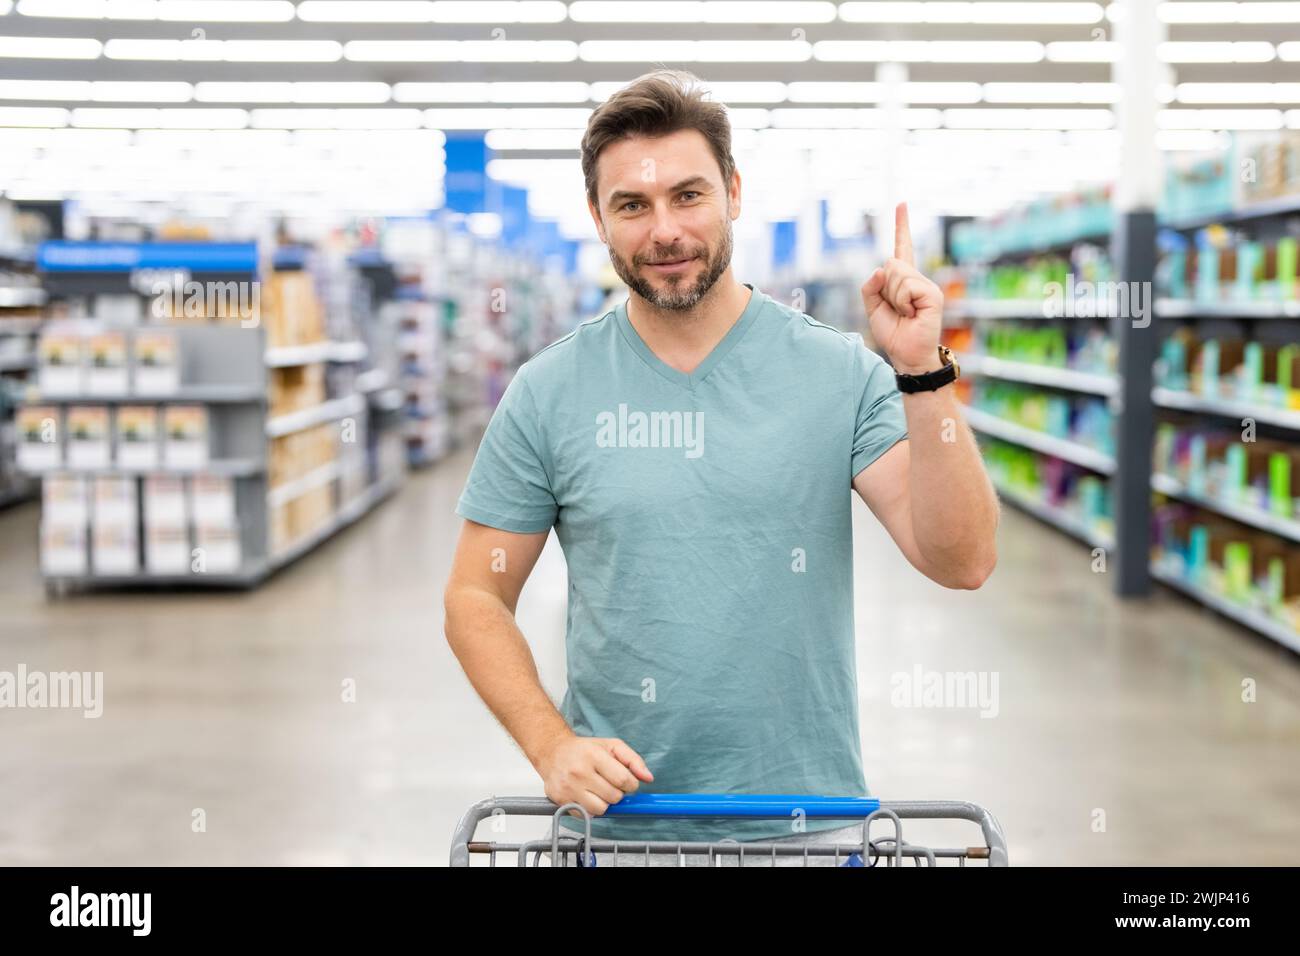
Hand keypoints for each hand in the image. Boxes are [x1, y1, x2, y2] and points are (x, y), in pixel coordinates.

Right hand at [534, 734, 653, 819]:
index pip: (623, 779)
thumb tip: (648, 778)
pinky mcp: (561, 801)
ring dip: (604, 803)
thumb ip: (633, 760)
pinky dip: (590, 808)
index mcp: (594, 755)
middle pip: (614, 797)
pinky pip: (586, 815)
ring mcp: (568, 788)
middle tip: (609, 784)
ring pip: (601, 810)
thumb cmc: (585, 749)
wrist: (553, 752)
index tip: (626, 781)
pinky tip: (586, 795)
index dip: (631, 784)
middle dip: (617, 793)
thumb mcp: (612, 746)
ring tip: (598, 790)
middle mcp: (579, 772)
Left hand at [861, 202, 945, 374]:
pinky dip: (902, 302)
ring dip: (893, 298)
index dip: (901, 226)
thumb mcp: (872, 308)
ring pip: (896, 274)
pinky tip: (912, 314)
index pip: (902, 248)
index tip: (901, 204)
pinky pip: (906, 287)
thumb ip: (870, 286)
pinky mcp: (933, 295)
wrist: (907, 355)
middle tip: (897, 310)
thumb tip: (882, 267)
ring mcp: (927, 286)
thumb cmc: (893, 333)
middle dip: (884, 288)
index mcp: (904, 280)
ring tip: (905, 313)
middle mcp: (918, 279)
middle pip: (890, 264)